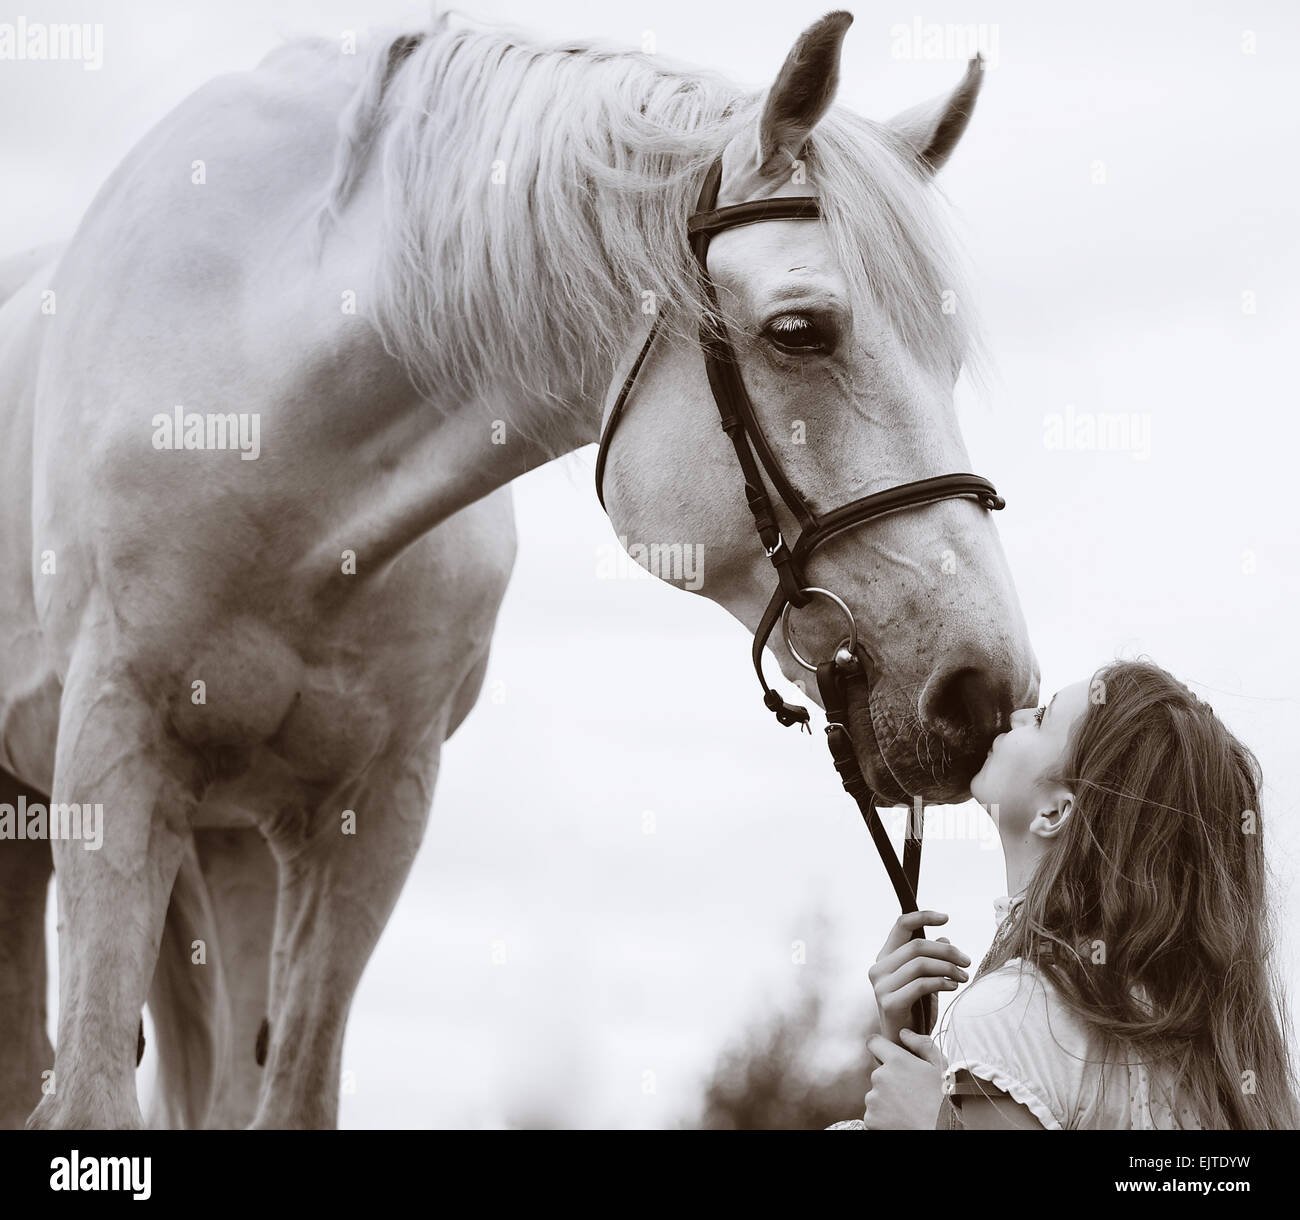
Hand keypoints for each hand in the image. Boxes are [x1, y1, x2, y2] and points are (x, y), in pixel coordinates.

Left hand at [862, 1029, 947, 1129]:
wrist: (941, 1130)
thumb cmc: (944, 1100)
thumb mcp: (940, 1067)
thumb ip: (921, 1045)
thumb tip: (904, 1033)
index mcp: (896, 1060)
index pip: (874, 1043)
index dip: (880, 1048)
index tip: (886, 1057)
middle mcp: (880, 1076)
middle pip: (878, 1073)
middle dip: (890, 1080)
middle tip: (910, 1093)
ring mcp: (873, 1098)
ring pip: (876, 1094)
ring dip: (886, 1099)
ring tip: (908, 1108)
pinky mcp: (870, 1118)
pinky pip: (873, 1113)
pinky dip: (883, 1117)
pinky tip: (901, 1119)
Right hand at [868, 910, 969, 1042]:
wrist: (904, 1046)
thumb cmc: (915, 1011)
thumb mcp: (925, 980)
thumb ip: (930, 959)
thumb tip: (945, 938)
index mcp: (885, 957)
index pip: (901, 925)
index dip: (923, 916)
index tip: (946, 918)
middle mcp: (879, 968)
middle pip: (917, 945)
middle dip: (947, 952)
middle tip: (967, 962)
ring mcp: (881, 985)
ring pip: (920, 963)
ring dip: (948, 968)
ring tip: (963, 977)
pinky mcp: (889, 1002)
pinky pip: (921, 984)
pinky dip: (942, 982)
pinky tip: (953, 987)